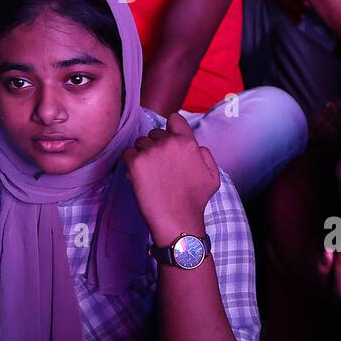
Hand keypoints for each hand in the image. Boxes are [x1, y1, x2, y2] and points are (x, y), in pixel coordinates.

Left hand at [122, 112, 220, 246]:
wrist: (178, 221)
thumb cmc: (195, 202)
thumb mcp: (213, 177)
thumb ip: (205, 155)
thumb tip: (196, 146)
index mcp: (188, 143)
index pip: (174, 119)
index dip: (170, 128)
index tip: (167, 140)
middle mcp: (169, 143)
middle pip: (154, 134)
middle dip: (155, 147)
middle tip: (159, 167)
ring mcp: (151, 152)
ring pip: (139, 143)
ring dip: (142, 155)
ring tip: (149, 175)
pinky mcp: (136, 163)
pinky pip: (127, 154)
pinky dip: (130, 164)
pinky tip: (138, 177)